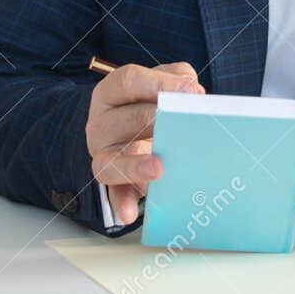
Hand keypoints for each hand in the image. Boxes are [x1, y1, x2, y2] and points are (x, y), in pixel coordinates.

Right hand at [85, 61, 202, 224]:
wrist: (136, 134)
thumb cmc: (151, 106)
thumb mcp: (162, 83)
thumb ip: (177, 78)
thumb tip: (194, 93)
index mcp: (111, 92)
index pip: (127, 81)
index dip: (157, 83)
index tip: (188, 91)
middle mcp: (100, 123)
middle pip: (121, 120)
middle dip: (151, 121)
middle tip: (180, 125)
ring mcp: (102, 154)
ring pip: (109, 161)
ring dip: (135, 166)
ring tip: (160, 168)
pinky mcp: (111, 182)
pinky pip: (113, 195)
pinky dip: (121, 204)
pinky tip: (131, 214)